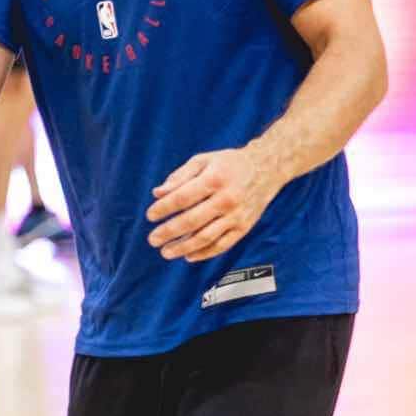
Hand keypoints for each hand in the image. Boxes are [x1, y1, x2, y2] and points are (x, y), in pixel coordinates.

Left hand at [145, 148, 284, 262]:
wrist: (266, 169)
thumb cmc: (228, 164)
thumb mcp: (203, 160)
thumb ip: (179, 176)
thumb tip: (157, 193)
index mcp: (214, 179)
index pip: (183, 197)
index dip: (164, 208)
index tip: (150, 216)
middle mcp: (226, 199)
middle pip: (192, 221)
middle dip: (169, 232)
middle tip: (152, 239)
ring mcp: (236, 216)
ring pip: (206, 237)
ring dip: (183, 247)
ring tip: (166, 252)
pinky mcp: (244, 227)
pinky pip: (222, 245)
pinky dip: (204, 253)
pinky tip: (188, 255)